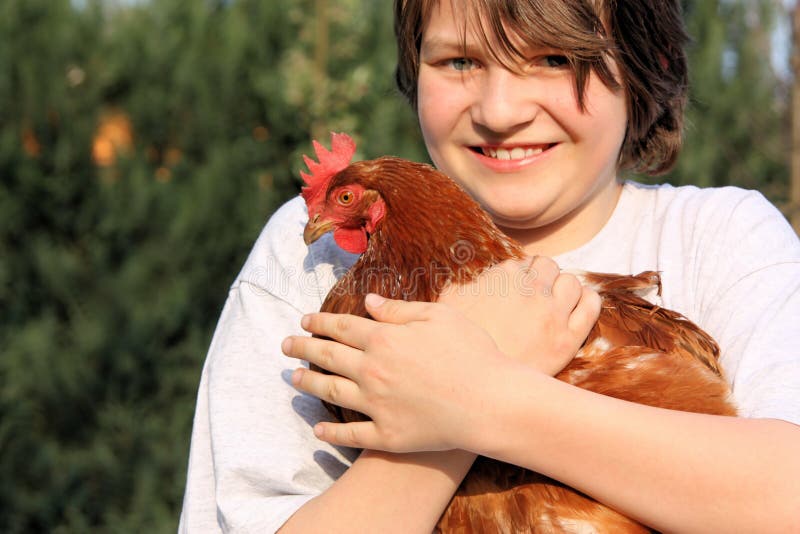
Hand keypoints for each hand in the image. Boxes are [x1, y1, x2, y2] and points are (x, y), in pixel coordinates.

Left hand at [282, 295, 512, 452]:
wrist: (491, 402)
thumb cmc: (472, 353)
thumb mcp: (439, 317)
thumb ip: (400, 310)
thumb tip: (369, 302)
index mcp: (383, 339)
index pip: (341, 326)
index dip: (319, 322)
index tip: (304, 320)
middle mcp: (372, 371)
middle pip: (328, 356)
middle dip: (303, 348)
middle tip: (285, 345)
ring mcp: (376, 405)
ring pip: (332, 392)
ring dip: (309, 383)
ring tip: (294, 378)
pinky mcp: (387, 436)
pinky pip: (351, 434)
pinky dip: (331, 432)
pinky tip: (318, 430)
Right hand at [439, 256, 600, 374]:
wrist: (473, 387)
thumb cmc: (455, 347)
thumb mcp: (447, 306)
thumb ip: (458, 286)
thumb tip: (464, 279)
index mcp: (504, 276)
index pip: (521, 262)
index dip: (520, 274)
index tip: (516, 287)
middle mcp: (531, 289)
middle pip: (548, 267)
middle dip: (543, 276)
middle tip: (536, 293)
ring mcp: (553, 313)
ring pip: (572, 282)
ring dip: (565, 286)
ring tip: (556, 301)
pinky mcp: (568, 339)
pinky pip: (591, 306)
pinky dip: (588, 300)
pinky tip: (580, 305)